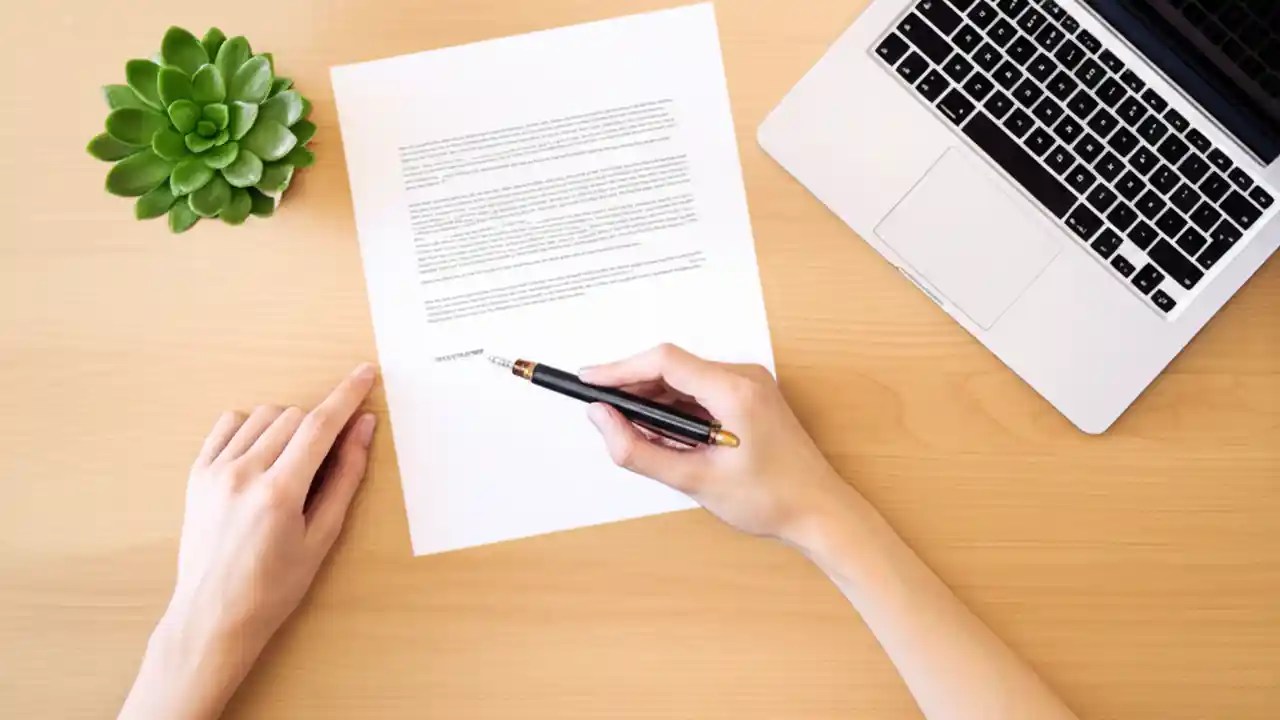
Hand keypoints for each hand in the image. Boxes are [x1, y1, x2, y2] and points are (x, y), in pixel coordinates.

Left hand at [120, 364, 378, 719]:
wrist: (213, 614)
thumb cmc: (275, 586)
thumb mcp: (322, 536)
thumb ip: (345, 476)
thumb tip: (362, 427)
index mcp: (279, 493)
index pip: (320, 426)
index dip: (347, 395)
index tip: (365, 374)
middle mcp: (243, 474)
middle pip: (294, 416)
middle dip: (319, 425)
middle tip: (327, 457)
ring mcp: (214, 471)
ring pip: (264, 416)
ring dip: (288, 426)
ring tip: (293, 463)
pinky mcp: (196, 473)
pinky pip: (229, 425)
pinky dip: (253, 427)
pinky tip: (263, 452)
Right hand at [581, 344, 849, 544]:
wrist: (819, 511)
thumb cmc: (770, 499)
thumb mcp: (694, 480)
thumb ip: (638, 450)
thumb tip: (601, 420)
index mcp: (735, 391)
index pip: (664, 362)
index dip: (619, 369)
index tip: (587, 381)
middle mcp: (744, 377)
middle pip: (671, 367)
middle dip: (633, 390)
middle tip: (604, 418)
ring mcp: (749, 384)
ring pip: (683, 380)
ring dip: (654, 403)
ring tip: (637, 438)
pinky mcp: (748, 396)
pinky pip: (700, 391)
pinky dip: (676, 411)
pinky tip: (666, 439)